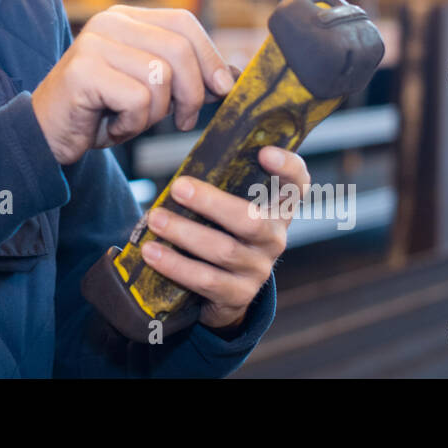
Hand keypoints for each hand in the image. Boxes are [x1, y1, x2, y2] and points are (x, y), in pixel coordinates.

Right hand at [30, 5, 234, 165]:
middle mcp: (108, 22)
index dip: (210, 56)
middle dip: (192, 93)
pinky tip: (113, 127)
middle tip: (182, 120)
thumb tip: (229, 77)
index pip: (183, 22)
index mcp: (126, 18)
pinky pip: (137, 100)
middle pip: (178, 49)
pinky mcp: (83, 72)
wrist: (47, 135)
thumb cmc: (101, 111)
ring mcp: (93, 44)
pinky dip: (132, 125)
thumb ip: (182, 75)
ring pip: (160, 78)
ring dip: (155, 114)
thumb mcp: (148, 88)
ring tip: (131, 120)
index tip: (222, 89)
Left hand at [141, 145, 310, 329]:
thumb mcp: (228, 209)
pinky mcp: (238, 295)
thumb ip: (220, 187)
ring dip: (185, 233)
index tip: (264, 152)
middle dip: (212, 202)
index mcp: (276, 209)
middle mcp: (274, 239)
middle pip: (251, 221)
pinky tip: (151, 252)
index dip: (287, 168)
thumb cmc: (221, 232)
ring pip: (224, 250)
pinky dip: (175, 265)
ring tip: (155, 219)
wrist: (223, 291)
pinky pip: (206, 280)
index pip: (296, 185)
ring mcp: (258, 269)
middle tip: (178, 187)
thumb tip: (182, 173)